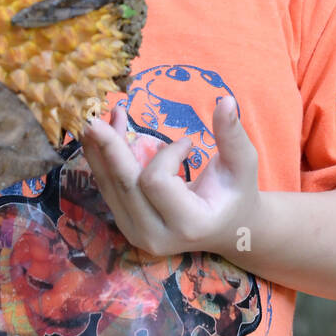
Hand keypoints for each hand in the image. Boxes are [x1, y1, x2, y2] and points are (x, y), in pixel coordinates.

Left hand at [79, 95, 261, 259]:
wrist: (227, 229)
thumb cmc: (236, 193)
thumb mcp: (242, 164)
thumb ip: (232, 135)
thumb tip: (225, 100)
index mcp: (189, 224)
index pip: (157, 182)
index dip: (167, 154)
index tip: (188, 142)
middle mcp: (156, 235)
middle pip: (124, 185)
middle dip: (109, 147)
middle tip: (93, 117)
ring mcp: (137, 234)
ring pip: (109, 186)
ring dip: (101, 149)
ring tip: (98, 118)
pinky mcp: (125, 225)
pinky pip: (108, 189)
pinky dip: (103, 160)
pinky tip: (103, 135)